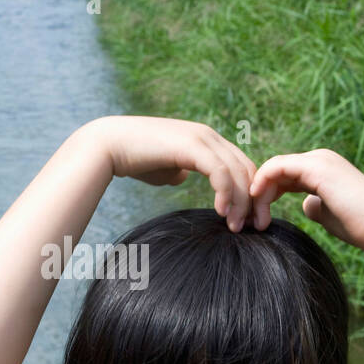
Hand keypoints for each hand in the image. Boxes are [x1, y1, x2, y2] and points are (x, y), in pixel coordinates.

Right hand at [90, 115, 256, 231]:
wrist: (109, 145)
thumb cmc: (135, 158)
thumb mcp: (165, 166)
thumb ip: (180, 169)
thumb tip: (184, 177)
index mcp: (206, 140)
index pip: (241, 165)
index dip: (250, 192)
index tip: (249, 218)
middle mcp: (208, 135)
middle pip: (246, 168)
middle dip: (253, 200)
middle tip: (255, 227)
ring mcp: (201, 138)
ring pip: (236, 172)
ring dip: (241, 202)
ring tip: (236, 227)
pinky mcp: (191, 146)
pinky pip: (219, 172)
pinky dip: (225, 193)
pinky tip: (221, 212)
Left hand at [248, 148, 363, 252]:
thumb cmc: (360, 227)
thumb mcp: (330, 214)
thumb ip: (315, 205)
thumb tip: (305, 205)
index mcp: (324, 168)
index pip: (285, 175)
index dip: (267, 194)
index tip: (258, 218)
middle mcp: (321, 158)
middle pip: (277, 170)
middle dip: (259, 193)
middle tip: (250, 221)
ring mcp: (320, 160)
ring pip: (274, 168)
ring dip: (258, 191)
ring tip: (254, 217)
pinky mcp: (317, 168)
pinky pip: (278, 167)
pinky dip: (263, 181)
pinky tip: (256, 199)